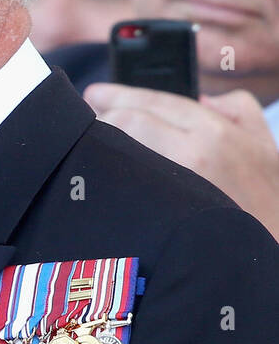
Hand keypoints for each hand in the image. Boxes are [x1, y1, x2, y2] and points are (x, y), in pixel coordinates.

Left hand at [85, 82, 278, 238]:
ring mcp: (173, 186)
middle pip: (127, 121)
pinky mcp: (160, 216)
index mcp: (216, 132)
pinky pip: (124, 185)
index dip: (118, 94)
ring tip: (87, 140)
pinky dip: (108, 173)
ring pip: (120, 150)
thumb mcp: (266, 144)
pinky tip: (100, 172)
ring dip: (99, 142)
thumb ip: (238, 110)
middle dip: (101, 115)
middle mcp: (192, 154)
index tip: (94, 93)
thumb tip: (204, 99)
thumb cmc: (271, 198)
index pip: (154, 101)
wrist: (275, 251)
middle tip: (84, 115)